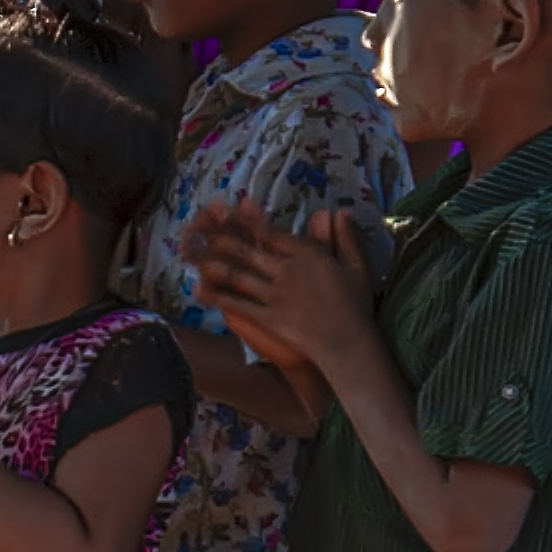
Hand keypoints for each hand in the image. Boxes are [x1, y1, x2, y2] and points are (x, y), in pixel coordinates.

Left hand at [184, 198, 376, 372]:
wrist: (349, 342)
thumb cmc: (356, 305)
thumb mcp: (357, 266)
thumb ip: (346, 238)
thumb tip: (339, 211)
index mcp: (307, 255)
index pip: (271, 233)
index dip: (247, 221)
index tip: (230, 209)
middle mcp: (287, 270)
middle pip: (248, 249)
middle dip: (221, 237)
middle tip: (200, 229)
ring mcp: (275, 294)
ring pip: (237, 274)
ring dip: (213, 263)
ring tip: (193, 255)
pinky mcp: (267, 317)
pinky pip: (237, 304)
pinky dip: (217, 296)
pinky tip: (200, 290)